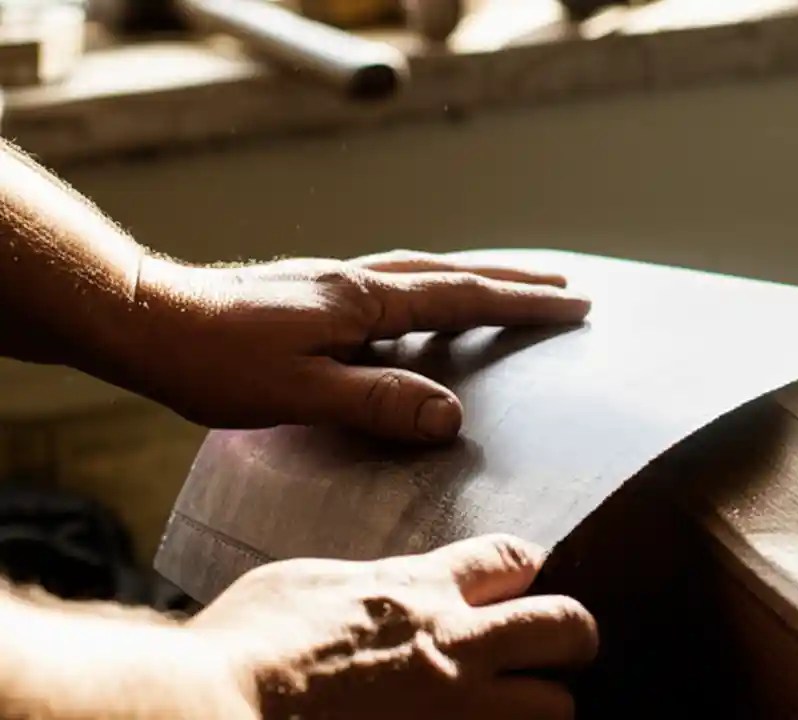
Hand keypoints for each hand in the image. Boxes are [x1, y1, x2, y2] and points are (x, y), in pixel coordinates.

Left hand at [112, 250, 589, 441]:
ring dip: (479, 277)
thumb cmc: (214, 362)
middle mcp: (356, 280)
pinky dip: (436, 285)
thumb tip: (452, 415)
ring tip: (515, 287)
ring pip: (426, 270)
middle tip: (567, 287)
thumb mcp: (300, 394)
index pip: (463, 297)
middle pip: (455, 272)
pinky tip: (427, 305)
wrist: (145, 319)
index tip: (574, 304)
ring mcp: (334, 281)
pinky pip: (398, 280)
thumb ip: (378, 401)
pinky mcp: (315, 291)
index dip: (523, 303)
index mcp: (363, 300)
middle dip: (516, 281)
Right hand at [189, 534, 597, 719]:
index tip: (526, 577)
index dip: (528, 565)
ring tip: (523, 711)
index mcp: (418, 591)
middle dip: (571, 635)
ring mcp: (456, 712)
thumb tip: (381, 593)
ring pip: (556, 708)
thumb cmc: (241, 648)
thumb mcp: (307, 585)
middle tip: (558, 650)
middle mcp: (454, 646)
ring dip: (544, 708)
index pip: (511, 557)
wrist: (216, 710)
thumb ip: (366, 588)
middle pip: (567, 626)